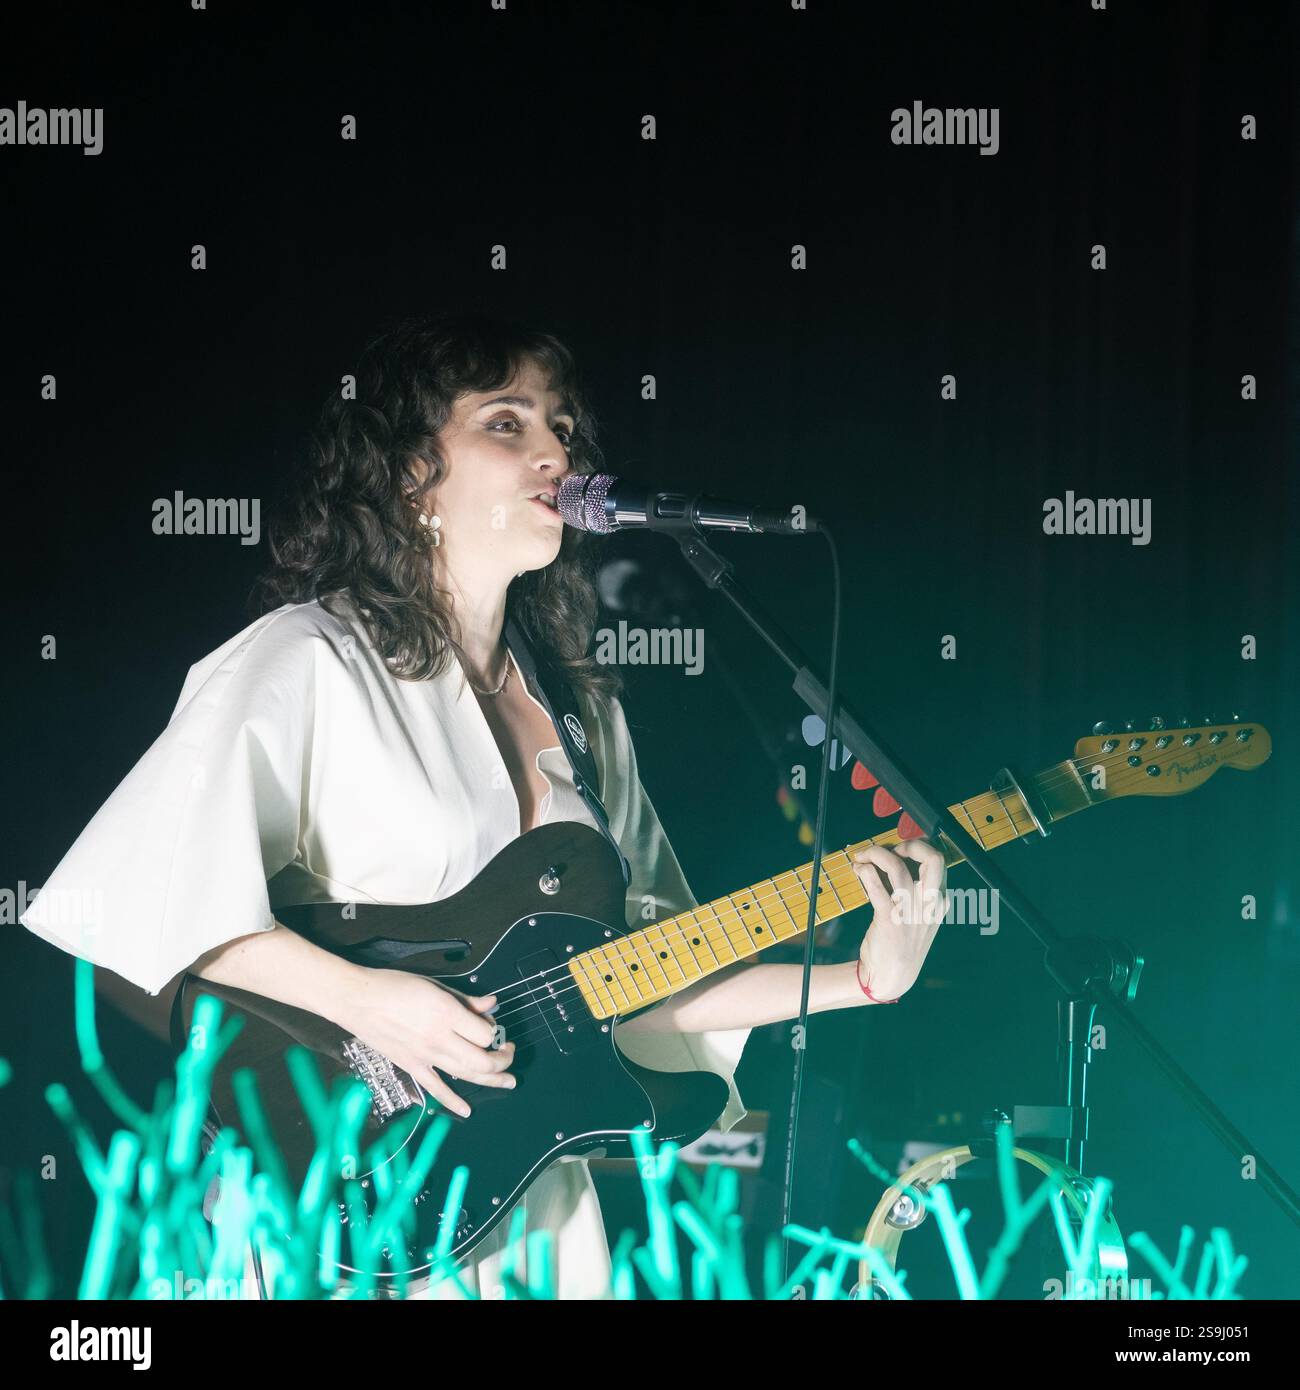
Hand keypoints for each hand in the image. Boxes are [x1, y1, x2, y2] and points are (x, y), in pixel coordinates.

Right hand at [335, 967, 515, 1116]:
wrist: (358, 1000)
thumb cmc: (394, 986)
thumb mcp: (435, 985)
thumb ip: (465, 999)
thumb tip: (490, 1004)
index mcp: (447, 1013)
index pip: (485, 1034)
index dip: (496, 1033)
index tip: (495, 1027)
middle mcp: (439, 1038)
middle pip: (482, 1060)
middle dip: (503, 1060)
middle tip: (509, 1053)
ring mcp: (425, 1056)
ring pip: (466, 1075)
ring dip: (491, 1079)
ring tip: (508, 1080)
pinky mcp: (411, 1067)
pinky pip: (436, 1089)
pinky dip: (453, 1101)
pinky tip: (466, 1110)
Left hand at [850, 839, 947, 1001]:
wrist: (891, 976)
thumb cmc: (902, 941)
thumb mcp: (919, 916)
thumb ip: (913, 889)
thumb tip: (891, 855)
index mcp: (939, 902)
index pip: (939, 861)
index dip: (917, 848)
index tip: (899, 850)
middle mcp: (929, 905)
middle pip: (933, 859)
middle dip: (909, 844)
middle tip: (890, 850)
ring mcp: (910, 912)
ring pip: (897, 867)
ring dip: (875, 854)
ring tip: (862, 856)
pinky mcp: (889, 919)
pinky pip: (875, 884)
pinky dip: (864, 870)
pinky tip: (858, 869)